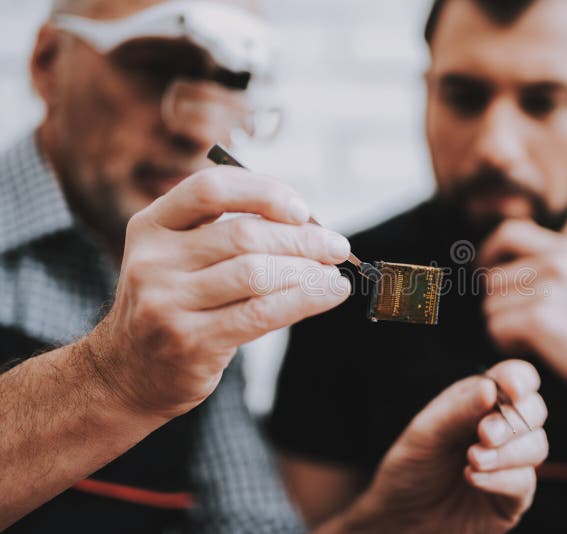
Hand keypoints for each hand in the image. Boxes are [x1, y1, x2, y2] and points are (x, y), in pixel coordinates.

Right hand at [81, 166, 351, 419]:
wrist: (126, 372)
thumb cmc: (172, 305)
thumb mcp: (178, 258)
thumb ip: (226, 234)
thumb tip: (308, 226)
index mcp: (152, 225)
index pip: (211, 189)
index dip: (264, 192)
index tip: (302, 209)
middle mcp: (154, 259)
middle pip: (244, 234)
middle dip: (302, 238)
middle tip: (336, 245)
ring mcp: (168, 302)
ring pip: (257, 274)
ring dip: (307, 271)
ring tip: (332, 274)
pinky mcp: (190, 341)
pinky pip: (262, 313)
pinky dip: (305, 299)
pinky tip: (328, 294)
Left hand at [333, 360, 546, 533]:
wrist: (399, 519)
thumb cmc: (409, 468)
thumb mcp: (425, 432)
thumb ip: (458, 409)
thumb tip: (490, 388)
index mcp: (479, 401)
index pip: (515, 378)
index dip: (520, 379)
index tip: (512, 390)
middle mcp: (500, 428)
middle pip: (535, 409)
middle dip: (513, 419)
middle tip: (484, 434)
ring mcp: (510, 463)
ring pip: (537, 445)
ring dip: (508, 452)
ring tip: (472, 459)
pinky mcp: (512, 498)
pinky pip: (524, 482)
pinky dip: (501, 478)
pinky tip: (472, 478)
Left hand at [479, 218, 566, 401]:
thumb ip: (545, 262)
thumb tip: (492, 262)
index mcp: (565, 249)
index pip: (508, 232)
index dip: (489, 253)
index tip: (489, 275)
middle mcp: (556, 263)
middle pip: (492, 278)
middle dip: (498, 304)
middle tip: (523, 323)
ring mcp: (549, 291)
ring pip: (490, 307)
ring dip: (503, 328)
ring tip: (534, 337)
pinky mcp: (541, 320)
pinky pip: (496, 328)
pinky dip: (506, 344)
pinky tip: (532, 348)